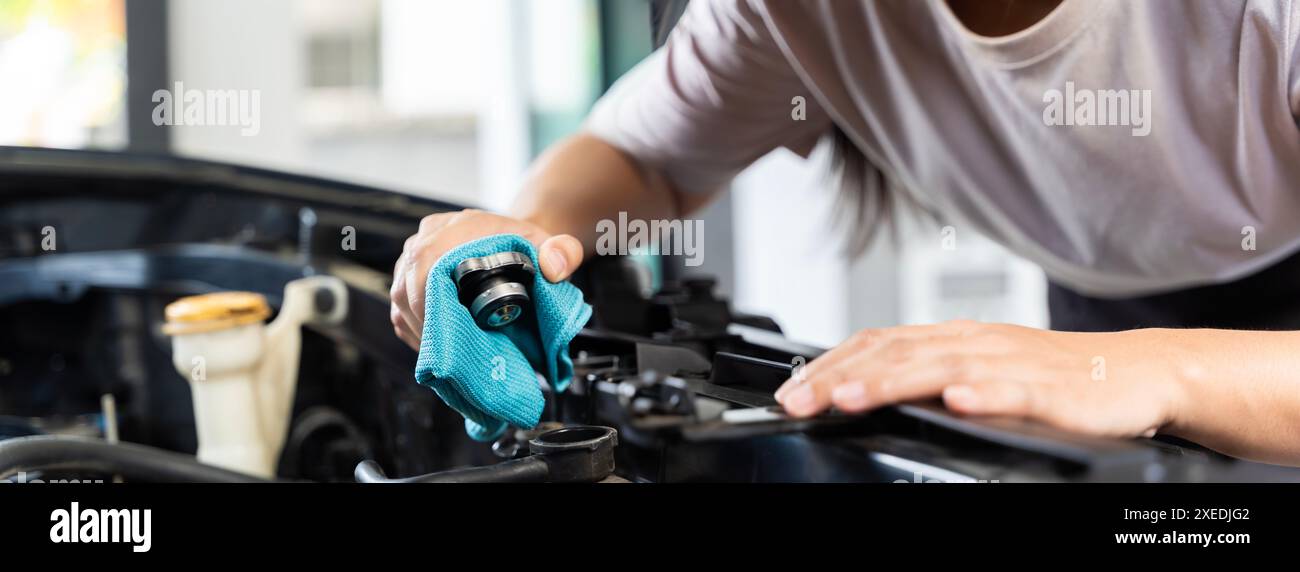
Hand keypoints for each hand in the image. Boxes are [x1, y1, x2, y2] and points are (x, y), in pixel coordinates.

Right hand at [389, 209, 583, 348]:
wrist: (516, 240)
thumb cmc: (529, 246)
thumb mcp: (554, 246)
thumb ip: (563, 253)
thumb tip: (554, 268)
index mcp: (460, 227)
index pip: (426, 260)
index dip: (428, 300)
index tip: (444, 330)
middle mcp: (431, 236)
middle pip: (407, 284)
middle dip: (424, 324)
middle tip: (446, 352)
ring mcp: (416, 254)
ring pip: (400, 296)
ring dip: (418, 328)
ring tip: (443, 352)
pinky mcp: (410, 273)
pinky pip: (401, 304)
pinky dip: (414, 327)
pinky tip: (434, 343)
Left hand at [774, 320, 1188, 438]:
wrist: (1138, 372)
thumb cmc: (1055, 374)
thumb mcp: (979, 368)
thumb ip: (927, 374)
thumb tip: (861, 387)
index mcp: (953, 337)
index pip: (876, 343)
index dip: (829, 364)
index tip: (790, 391)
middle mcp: (975, 342)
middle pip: (894, 354)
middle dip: (838, 377)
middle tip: (797, 401)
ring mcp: (1012, 363)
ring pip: (941, 367)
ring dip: (890, 382)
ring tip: (849, 398)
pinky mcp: (1053, 390)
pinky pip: (1014, 389)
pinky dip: (982, 393)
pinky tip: (956, 401)